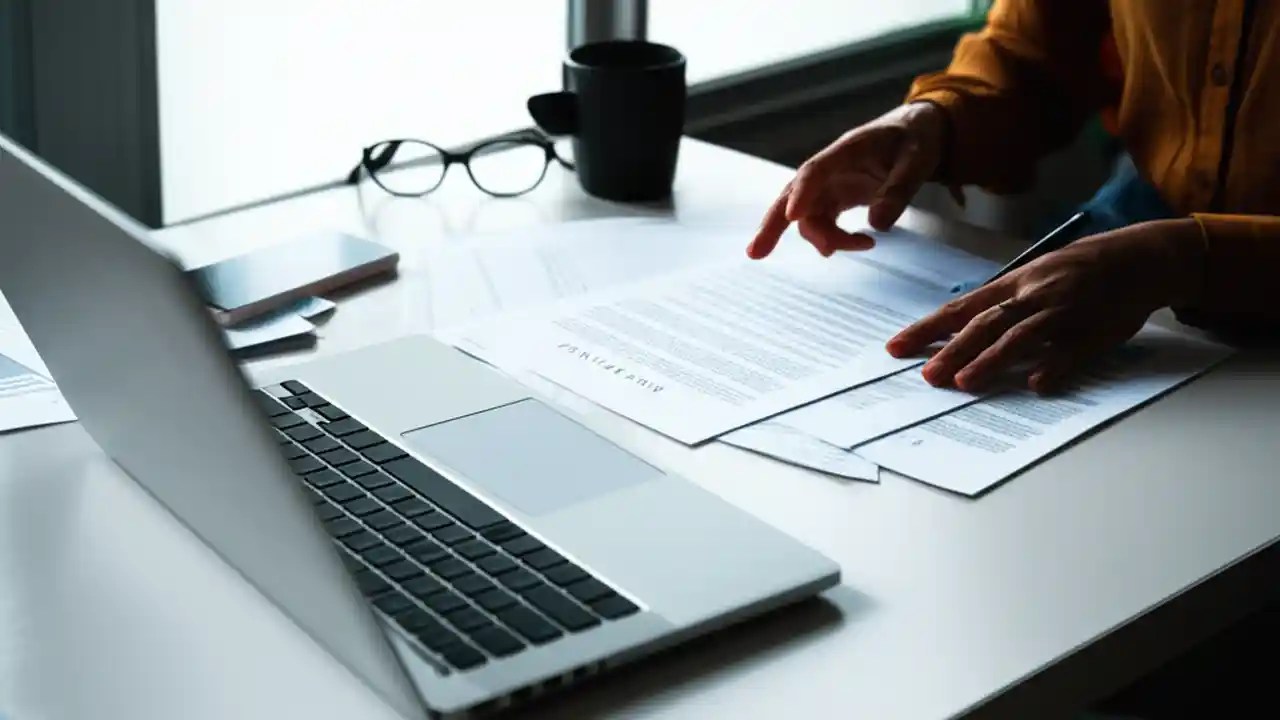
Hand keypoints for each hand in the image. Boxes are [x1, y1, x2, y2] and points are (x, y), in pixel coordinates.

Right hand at [746, 101, 948, 258]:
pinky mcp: (836, 198)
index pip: (813, 171)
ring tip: (865, 245)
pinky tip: (851, 246)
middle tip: (756, 254)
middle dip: (773, 225)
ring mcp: (830, 185)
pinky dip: (831, 237)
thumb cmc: (916, 139)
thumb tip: (878, 226)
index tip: (792, 217)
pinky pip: (822, 221)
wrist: (917, 132)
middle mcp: (829, 169)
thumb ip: (898, 191)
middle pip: (791, 196)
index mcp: (845, 150)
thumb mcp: (917, 161)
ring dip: (824, 237)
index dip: (801, 193)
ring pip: (808, 216)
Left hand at [885, 219, 1204, 393]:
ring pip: (1020, 337)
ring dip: (991, 359)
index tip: (896, 347)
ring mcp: (1062, 311)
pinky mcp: (1093, 328)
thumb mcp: (1034, 278)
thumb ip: (1001, 305)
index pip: (960, 308)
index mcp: (1014, 283)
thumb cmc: (1080, 270)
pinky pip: (1072, 351)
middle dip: (951, 350)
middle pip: (983, 324)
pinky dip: (1055, 366)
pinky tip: (1036, 385)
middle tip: (926, 375)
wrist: (1138, 258)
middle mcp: (1032, 295)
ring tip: (965, 382)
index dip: (927, 328)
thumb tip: (962, 332)